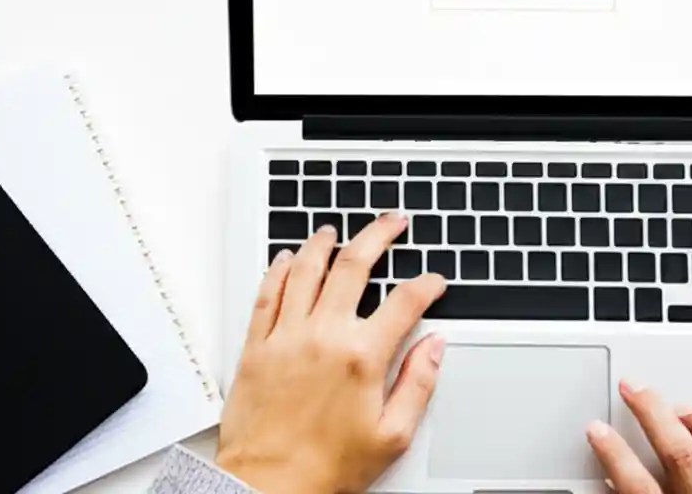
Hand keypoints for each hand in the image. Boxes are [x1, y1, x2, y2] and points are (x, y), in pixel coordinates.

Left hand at [216, 213, 447, 493]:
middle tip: (392, 223)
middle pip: (355, 265)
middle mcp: (324, 337)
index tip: (433, 281)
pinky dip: (279, 270)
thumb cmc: (326, 468)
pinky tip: (287, 259)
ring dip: (324, 243)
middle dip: (379, 236)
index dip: (426, 284)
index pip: (405, 302)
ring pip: (307, 270)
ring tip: (335, 231)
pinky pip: (267, 294)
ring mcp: (287, 337)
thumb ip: (418, 384)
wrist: (267, 486)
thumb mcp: (392, 436)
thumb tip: (435, 349)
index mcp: (362, 357)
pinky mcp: (256, 347)